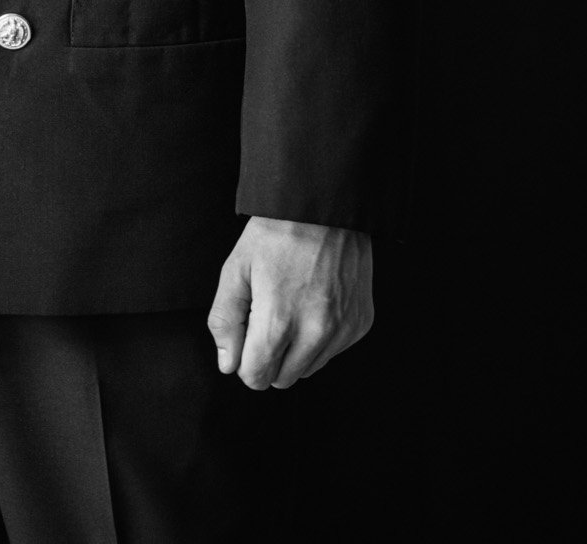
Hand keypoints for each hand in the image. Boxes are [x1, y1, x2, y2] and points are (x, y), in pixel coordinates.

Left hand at [207, 217, 372, 390]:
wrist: (325, 206)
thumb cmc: (276, 234)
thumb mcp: (236, 268)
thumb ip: (225, 320)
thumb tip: (227, 364)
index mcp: (278, 321)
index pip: (255, 377)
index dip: (243, 358)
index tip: (246, 332)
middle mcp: (315, 333)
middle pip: (282, 379)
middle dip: (269, 357)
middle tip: (267, 315)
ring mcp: (343, 330)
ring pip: (308, 369)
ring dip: (295, 350)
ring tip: (291, 305)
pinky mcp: (361, 324)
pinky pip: (333, 352)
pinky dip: (321, 338)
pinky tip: (314, 302)